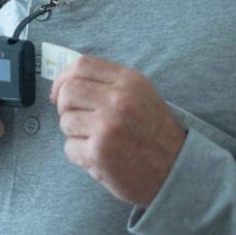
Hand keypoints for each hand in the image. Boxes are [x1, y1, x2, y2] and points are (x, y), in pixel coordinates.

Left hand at [51, 56, 186, 207]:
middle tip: (77, 120)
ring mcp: (107, 126)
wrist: (176, 169)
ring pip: (65, 121)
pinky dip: (80, 155)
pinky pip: (69, 147)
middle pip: (68, 92)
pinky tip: (99, 157)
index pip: (81, 65)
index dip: (63, 78)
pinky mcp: (99, 152)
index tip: (59, 93)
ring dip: (74, 134)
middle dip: (64, 108)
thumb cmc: (153, 133)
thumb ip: (108, 83)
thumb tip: (66, 82)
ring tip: (96, 141)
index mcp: (129, 81)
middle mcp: (118, 100)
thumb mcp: (140, 95)